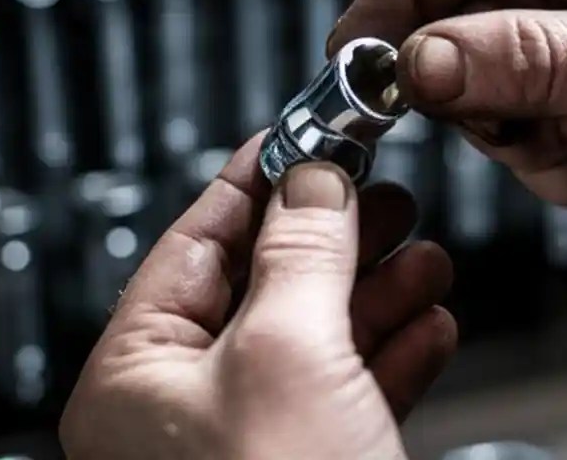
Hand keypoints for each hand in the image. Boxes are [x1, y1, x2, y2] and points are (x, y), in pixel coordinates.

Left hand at [60, 136, 455, 459]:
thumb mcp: (288, 353)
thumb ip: (302, 250)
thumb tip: (313, 177)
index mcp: (136, 378)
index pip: (193, 244)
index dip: (255, 181)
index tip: (301, 136)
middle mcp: (184, 414)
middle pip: (265, 287)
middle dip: (335, 237)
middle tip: (380, 192)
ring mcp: (249, 447)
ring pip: (316, 339)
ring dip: (377, 290)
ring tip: (424, 254)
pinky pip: (351, 394)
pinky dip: (394, 353)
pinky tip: (430, 324)